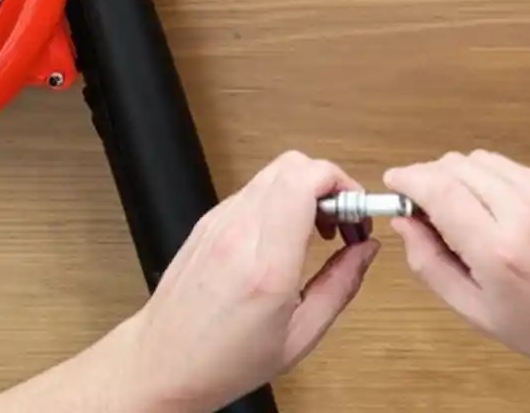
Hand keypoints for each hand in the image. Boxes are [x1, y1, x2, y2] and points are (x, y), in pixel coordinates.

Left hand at [120, 151, 380, 411]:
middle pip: (292, 165)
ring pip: (272, 173)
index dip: (340, 183)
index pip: (304, 182)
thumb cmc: (224, 360)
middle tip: (341, 221)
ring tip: (315, 231)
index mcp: (267, 267)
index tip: (355, 212)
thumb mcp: (300, 335)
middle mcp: (239, 235)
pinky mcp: (208, 222)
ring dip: (304, 190)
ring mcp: (218, 223)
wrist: (163, 363)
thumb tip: (365, 250)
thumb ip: (341, 286)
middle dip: (328, 183)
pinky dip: (280, 200)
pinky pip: (253, 191)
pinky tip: (286, 236)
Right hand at [383, 151, 529, 378]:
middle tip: (422, 206)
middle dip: (429, 177)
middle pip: (456, 166)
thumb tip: (402, 221)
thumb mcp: (472, 310)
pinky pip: (508, 166)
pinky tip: (487, 205)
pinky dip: (486, 177)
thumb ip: (429, 262)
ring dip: (456, 174)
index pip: (439, 189)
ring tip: (456, 208)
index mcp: (498, 250)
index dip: (408, 178)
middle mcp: (524, 213)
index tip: (393, 182)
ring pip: (480, 159)